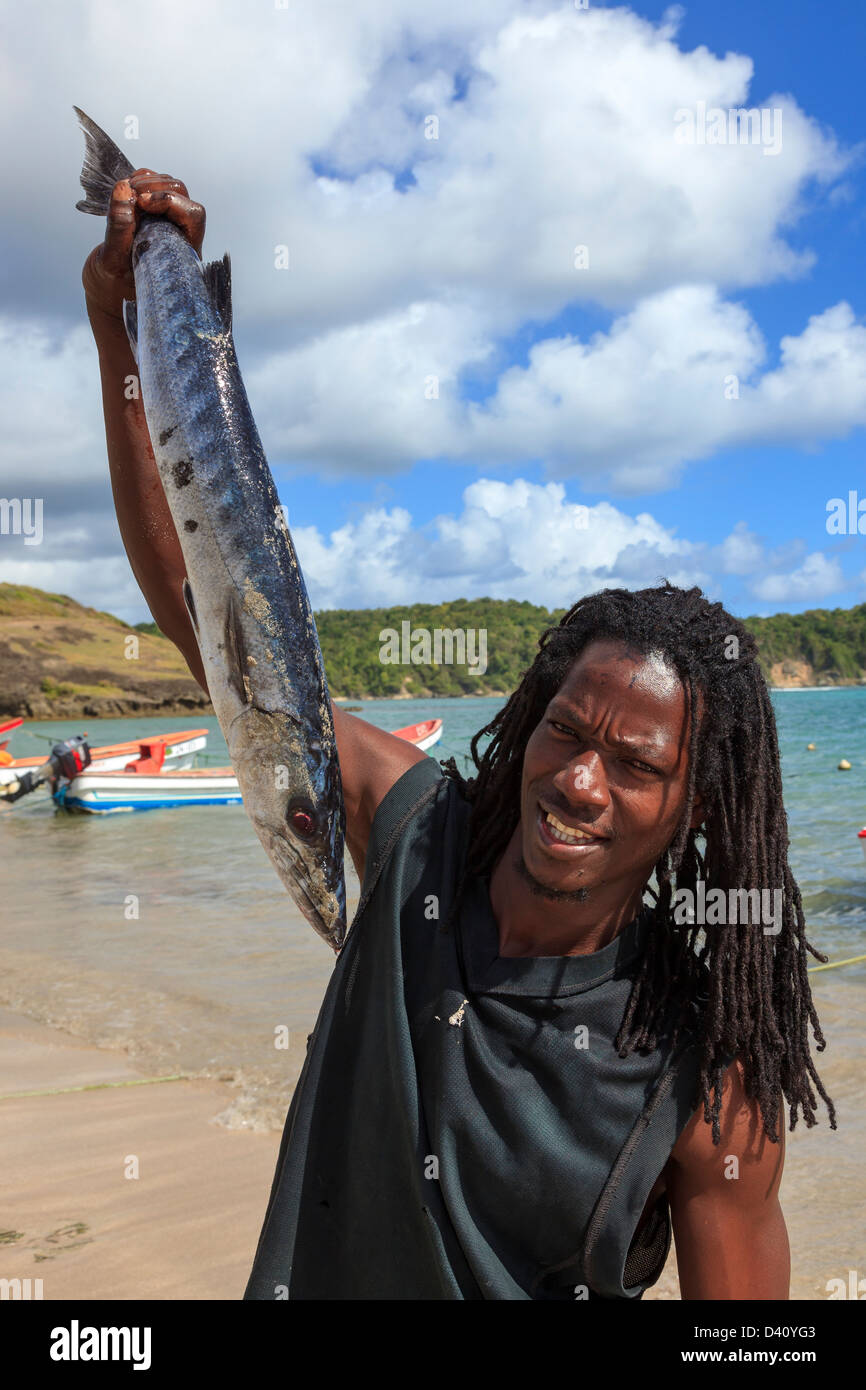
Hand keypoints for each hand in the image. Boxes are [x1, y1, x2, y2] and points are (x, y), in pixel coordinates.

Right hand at [82, 170, 205, 319]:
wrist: (116, 277)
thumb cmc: (120, 275)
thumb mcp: (116, 257)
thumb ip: (120, 226)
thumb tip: (122, 188)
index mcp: (183, 250)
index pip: (193, 214)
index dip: (169, 201)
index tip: (142, 203)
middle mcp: (181, 229)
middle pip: (181, 192)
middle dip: (155, 187)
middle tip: (131, 195)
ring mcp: (171, 216)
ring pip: (170, 184)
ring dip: (147, 182)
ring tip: (126, 194)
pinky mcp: (157, 206)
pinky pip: (155, 182)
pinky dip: (140, 180)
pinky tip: (126, 190)